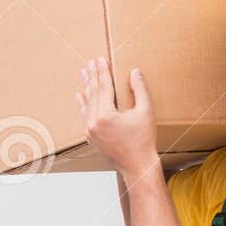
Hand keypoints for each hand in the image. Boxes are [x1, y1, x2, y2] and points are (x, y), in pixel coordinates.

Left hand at [75, 57, 157, 175]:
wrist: (137, 165)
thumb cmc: (144, 140)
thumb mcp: (145, 112)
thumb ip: (139, 89)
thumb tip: (135, 71)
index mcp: (106, 115)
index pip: (104, 87)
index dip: (103, 71)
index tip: (100, 59)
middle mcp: (94, 122)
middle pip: (93, 93)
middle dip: (93, 76)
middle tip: (90, 62)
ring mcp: (90, 131)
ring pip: (87, 103)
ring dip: (86, 87)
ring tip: (84, 73)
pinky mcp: (90, 137)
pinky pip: (85, 115)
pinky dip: (83, 104)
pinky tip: (79, 94)